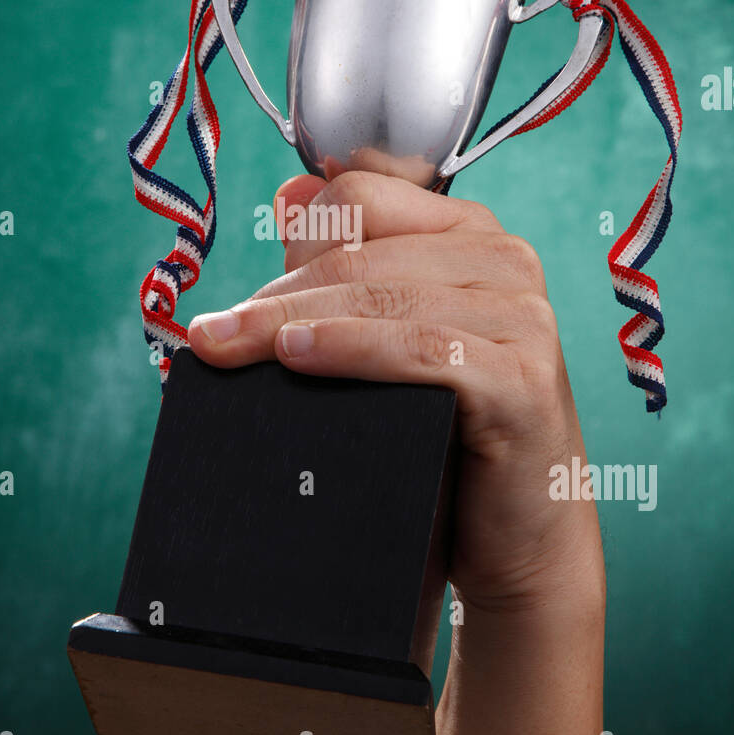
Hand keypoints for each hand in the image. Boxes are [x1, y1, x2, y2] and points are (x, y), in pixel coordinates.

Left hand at [188, 171, 604, 616]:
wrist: (515, 539)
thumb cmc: (448, 435)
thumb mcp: (390, 340)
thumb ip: (349, 265)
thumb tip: (290, 195)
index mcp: (471, 235)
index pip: (362, 198)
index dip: (293, 239)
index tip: (239, 292)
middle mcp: (505, 262)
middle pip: (362, 254)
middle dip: (275, 295)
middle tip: (210, 337)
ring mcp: (522, 318)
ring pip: (383, 298)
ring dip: (292, 323)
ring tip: (230, 351)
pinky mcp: (522, 379)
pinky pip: (418, 348)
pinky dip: (350, 348)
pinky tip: (297, 358)